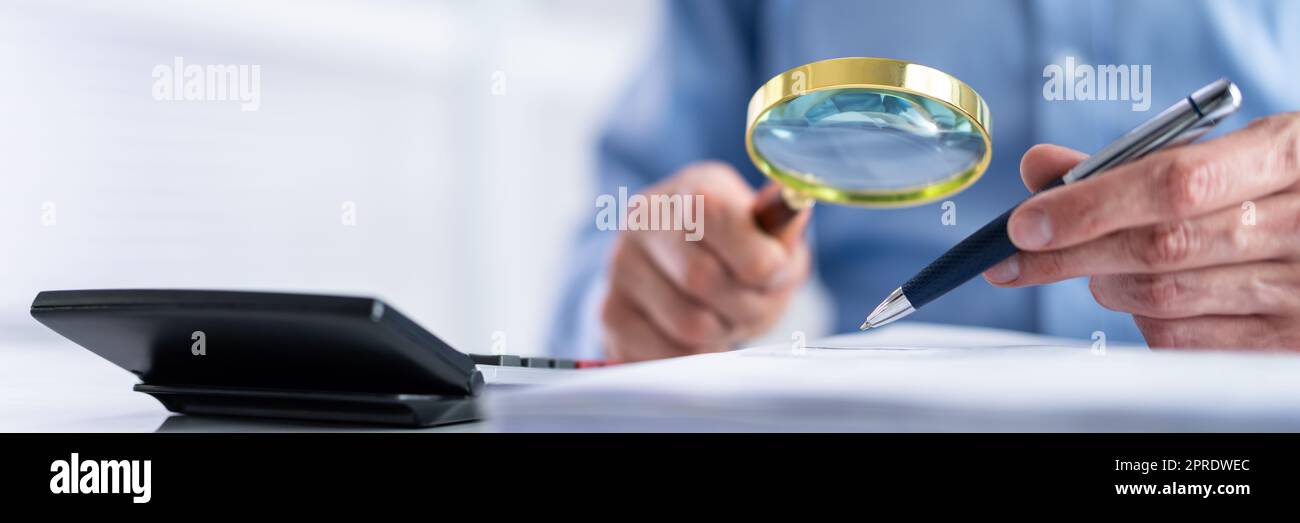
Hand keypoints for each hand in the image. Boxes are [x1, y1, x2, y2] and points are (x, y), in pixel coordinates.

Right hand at [601, 161, 810, 361]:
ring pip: (687, 323)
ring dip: (724, 332)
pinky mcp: (611, 312)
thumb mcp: (770, 236)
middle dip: (745, 304)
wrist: (684, 275)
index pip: (712, 213)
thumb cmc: (738, 253)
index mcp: (693, 188)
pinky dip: (697, 354)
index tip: (771, 270)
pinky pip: (666, 352)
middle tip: (754, 303)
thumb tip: (793, 214)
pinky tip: (700, 335)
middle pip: (701, 278)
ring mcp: (621, 265)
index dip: (753, 254)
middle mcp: (646, 219)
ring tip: (727, 318)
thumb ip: (783, 232)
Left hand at [984, 113, 1299, 349]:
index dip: (1089, 206)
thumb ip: (1132, 161)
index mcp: (1288, 154)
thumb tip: (1041, 169)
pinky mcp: (1286, 342)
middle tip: (1019, 256)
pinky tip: (1148, 296)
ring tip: (1101, 266)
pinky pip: (1181, 339)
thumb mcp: (1225, 152)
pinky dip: (1142, 319)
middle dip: (1071, 253)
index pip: (1173, 182)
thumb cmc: (1271, 186)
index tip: (1025, 222)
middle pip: (1159, 246)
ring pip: (1163, 297)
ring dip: (1107, 283)